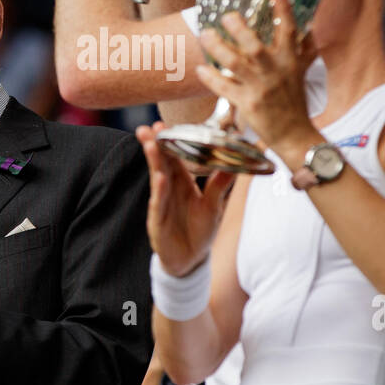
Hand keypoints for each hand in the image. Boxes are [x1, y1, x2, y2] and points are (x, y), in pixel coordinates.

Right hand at [135, 122, 234, 275]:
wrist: (190, 260)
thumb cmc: (200, 231)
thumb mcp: (214, 206)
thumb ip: (219, 185)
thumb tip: (235, 164)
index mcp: (183, 182)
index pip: (174, 157)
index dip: (170, 141)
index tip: (164, 124)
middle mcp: (170, 189)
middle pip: (161, 163)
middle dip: (155, 145)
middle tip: (150, 128)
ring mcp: (161, 203)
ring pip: (156, 178)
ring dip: (153, 161)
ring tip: (150, 144)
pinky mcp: (158, 220)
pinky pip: (158, 203)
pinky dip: (159, 191)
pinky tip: (160, 179)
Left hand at [195, 0, 320, 156]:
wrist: (294, 134)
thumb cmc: (295, 101)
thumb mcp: (303, 71)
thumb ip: (305, 48)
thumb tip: (310, 27)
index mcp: (290, 61)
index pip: (289, 31)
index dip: (283, 10)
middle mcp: (275, 71)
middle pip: (255, 46)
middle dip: (239, 29)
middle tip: (226, 16)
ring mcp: (260, 88)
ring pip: (235, 63)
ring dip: (218, 48)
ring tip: (205, 35)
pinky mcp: (247, 104)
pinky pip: (224, 87)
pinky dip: (211, 78)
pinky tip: (200, 68)